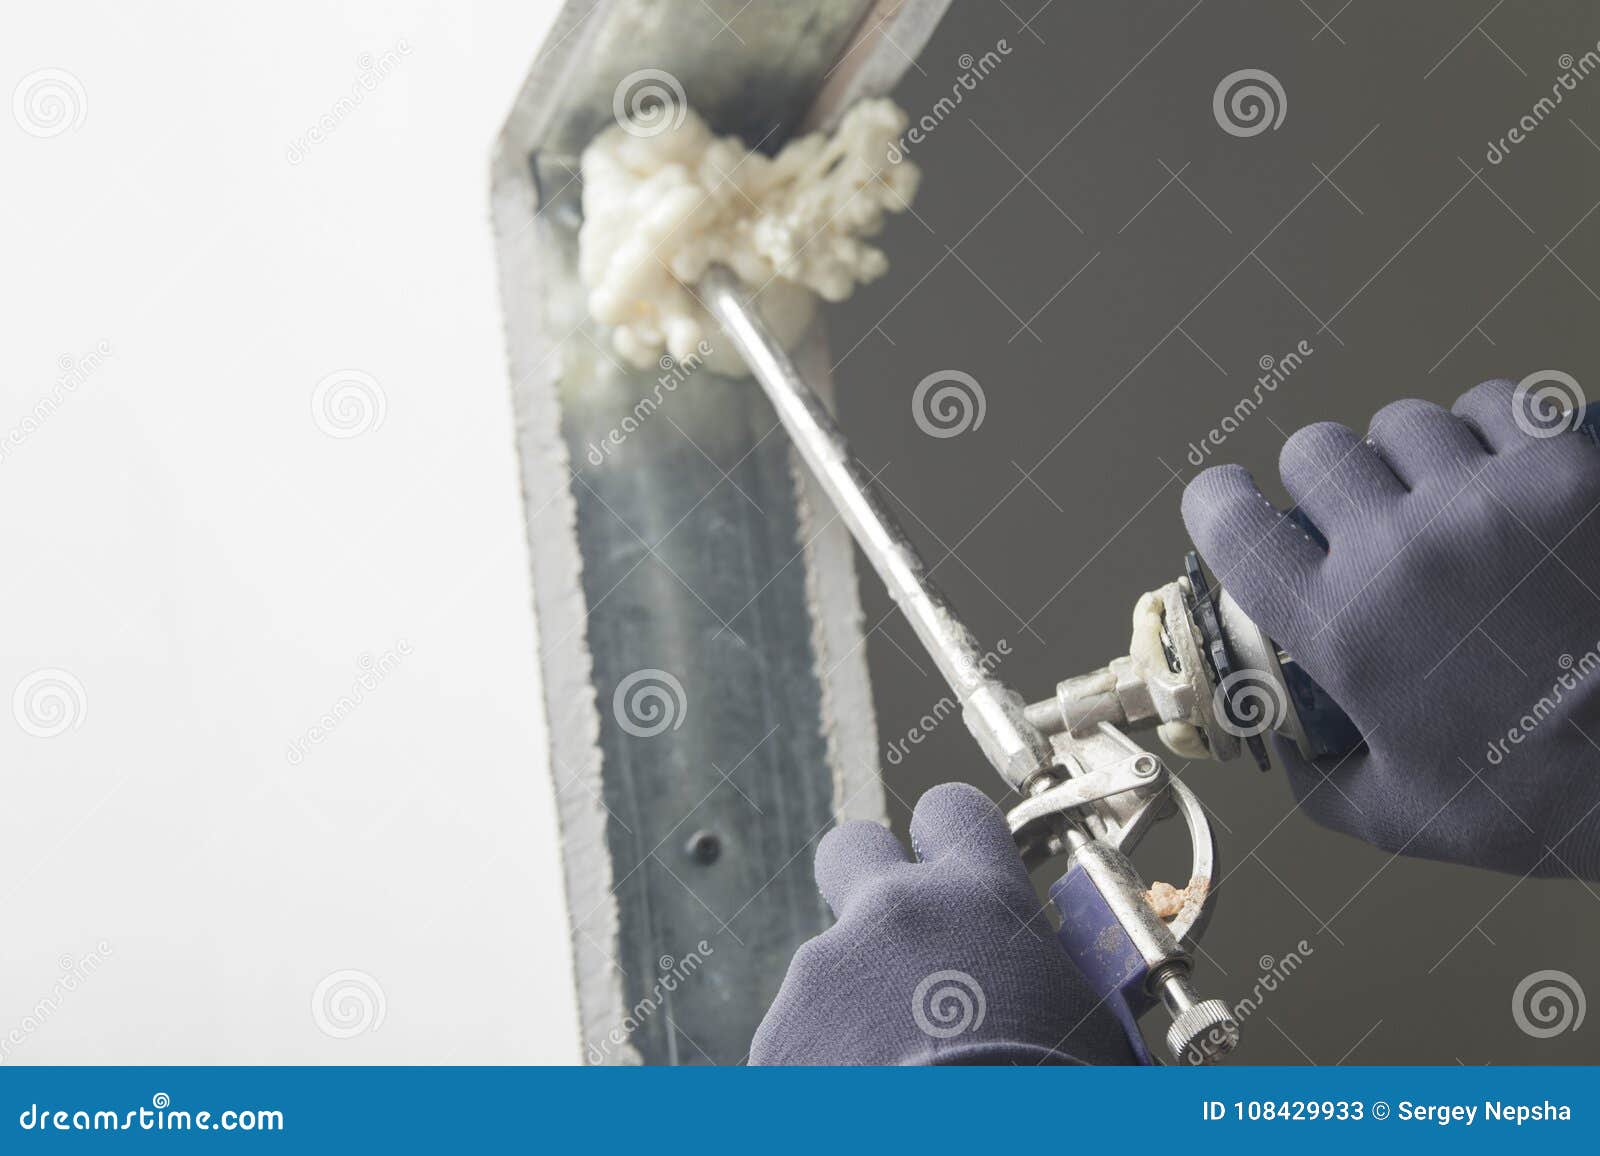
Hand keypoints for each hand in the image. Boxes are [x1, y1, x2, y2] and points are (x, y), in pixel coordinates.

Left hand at [750, 783, 1135, 1064]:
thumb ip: (1039, 968)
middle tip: (894, 942)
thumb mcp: (1080, 1016)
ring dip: (854, 1005)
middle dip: (863, 881)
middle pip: (852, 847)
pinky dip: (823, 1066)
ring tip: (899, 1072)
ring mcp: (826, 967)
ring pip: (828, 966)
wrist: (972, 1153)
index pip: (952, 810)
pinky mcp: (779, 1032)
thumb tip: (1041, 977)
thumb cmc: (1048, 1098)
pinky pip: (797, 1039)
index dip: (948, 837)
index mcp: (980, 899)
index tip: (954, 870)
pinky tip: (865, 1100)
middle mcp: (895, 912)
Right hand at [1184, 379, 1599, 877]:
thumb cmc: (1539, 800)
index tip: (1228, 506)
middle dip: (1321, 483)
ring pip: (1401, 422)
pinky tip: (1501, 475)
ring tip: (1439, 500)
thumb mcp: (1398, 816)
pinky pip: (1494, 404)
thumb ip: (1316, 778)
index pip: (1231, 521)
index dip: (1216, 504)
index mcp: (1344, 630)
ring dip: (1406, 456)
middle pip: (1313, 451)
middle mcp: (1400, 552)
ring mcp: (1487, 502)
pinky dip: (1487, 430)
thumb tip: (1276, 739)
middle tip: (1354, 518)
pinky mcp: (1566, 472)